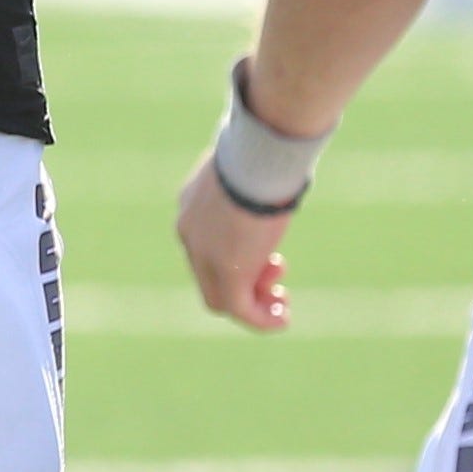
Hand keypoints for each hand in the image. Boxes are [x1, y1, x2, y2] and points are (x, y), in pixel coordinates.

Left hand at [177, 155, 296, 330]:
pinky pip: (239, 309)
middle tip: (277, 276)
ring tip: (282, 302)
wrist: (256, 160)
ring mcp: (204, 256)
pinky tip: (282, 319)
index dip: (237, 253)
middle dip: (245, 280)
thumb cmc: (263, 152)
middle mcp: (189, 232)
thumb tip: (275, 165)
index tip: (267, 250)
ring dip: (254, 305)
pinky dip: (260, 319)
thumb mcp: (251, 164)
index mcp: (192, 204)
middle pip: (209, 273)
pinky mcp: (228, 274)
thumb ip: (253, 176)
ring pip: (221, 297)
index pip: (204, 244)